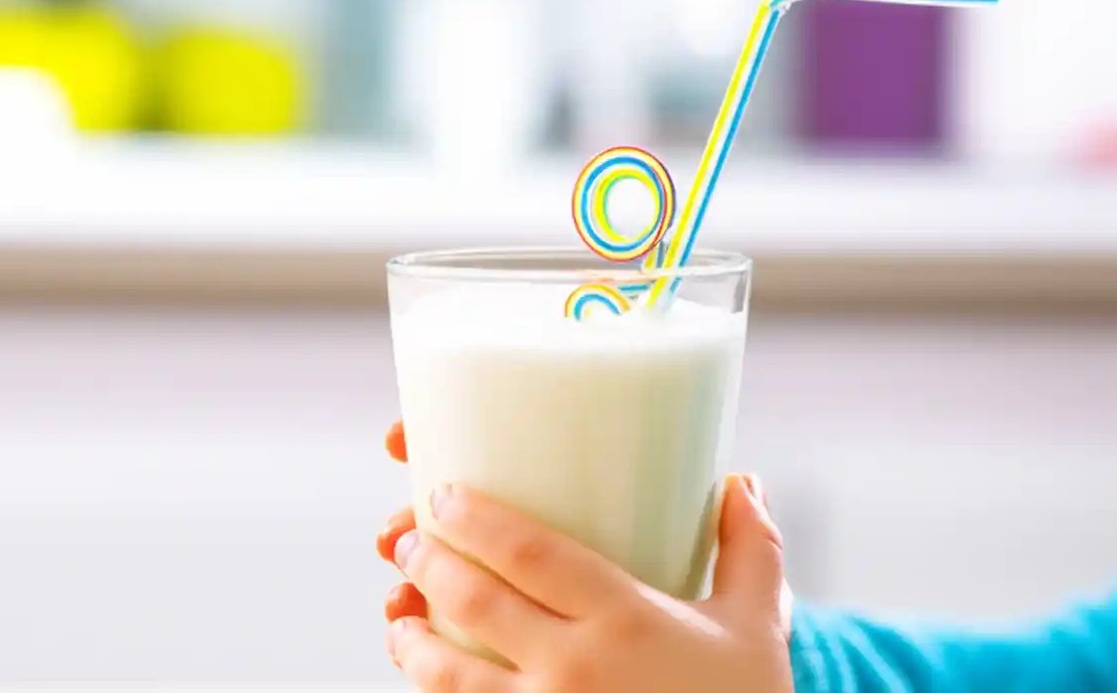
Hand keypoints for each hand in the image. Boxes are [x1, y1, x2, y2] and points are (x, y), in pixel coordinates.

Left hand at [376, 421, 794, 691]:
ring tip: (399, 611)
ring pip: (449, 674)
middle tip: (407, 539)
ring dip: (410, 637)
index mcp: (625, 617)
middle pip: (476, 601)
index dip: (475, 518)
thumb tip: (741, 481)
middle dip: (427, 562)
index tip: (445, 494)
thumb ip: (751, 549)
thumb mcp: (755, 625)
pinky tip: (421, 675)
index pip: (529, 550)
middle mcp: (577, 667)